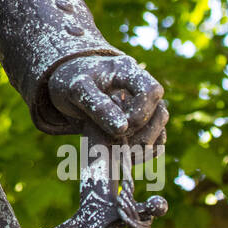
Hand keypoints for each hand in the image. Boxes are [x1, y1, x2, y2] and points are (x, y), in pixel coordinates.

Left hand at [47, 54, 167, 147]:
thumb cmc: (70, 83)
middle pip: (160, 113)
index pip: (152, 91)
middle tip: (118, 143)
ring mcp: (144, 107)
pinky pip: (155, 143)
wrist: (67, 86)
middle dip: (142, 134)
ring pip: (160, 130)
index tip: (120, 129)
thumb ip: (98, 106)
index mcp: (127, 70)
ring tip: (118, 154)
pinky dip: (143, 154)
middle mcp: (141, 89)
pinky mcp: (141, 125)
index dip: (141, 113)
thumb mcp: (77, 90)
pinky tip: (122, 158)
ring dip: (144, 147)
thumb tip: (123, 129)